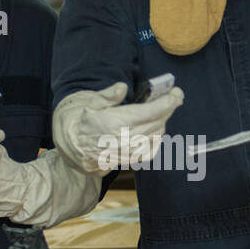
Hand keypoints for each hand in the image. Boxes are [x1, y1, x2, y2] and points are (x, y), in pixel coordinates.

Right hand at [52, 81, 184, 173]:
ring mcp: (126, 153)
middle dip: (168, 109)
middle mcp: (122, 140)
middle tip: (173, 97)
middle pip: (156, 122)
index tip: (177, 93)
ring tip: (162, 111)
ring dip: (163, 122)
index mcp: (114, 123)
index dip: (168, 102)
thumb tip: (122, 87)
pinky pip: (149, 150)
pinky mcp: (127, 161)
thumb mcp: (90, 102)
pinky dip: (157, 139)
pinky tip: (156, 129)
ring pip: (156, 136)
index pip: (150, 112)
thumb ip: (108, 95)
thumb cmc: (80, 120)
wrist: (72, 147)